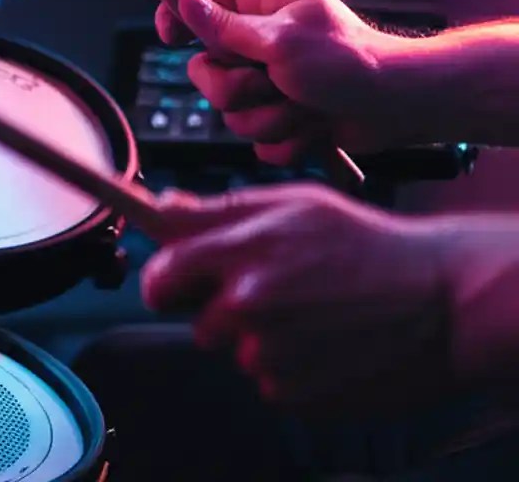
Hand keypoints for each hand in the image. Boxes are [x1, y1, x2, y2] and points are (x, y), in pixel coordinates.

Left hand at [142, 183, 453, 417]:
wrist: (440, 302)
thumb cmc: (368, 246)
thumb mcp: (295, 206)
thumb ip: (220, 211)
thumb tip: (162, 208)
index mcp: (242, 253)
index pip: (160, 277)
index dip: (166, 280)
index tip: (176, 281)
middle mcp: (248, 306)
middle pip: (196, 323)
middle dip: (220, 311)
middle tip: (271, 294)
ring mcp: (268, 355)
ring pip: (236, 354)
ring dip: (260, 340)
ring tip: (311, 316)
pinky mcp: (290, 394)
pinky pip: (267, 381)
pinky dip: (289, 368)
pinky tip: (325, 344)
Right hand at [155, 0, 417, 163]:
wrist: (396, 106)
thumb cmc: (348, 62)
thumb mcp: (280, 40)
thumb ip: (226, 26)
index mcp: (261, 8)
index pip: (200, 4)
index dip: (178, 18)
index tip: (168, 36)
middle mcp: (260, 44)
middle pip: (205, 72)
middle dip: (236, 88)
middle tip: (273, 80)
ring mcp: (270, 83)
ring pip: (230, 113)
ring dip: (270, 116)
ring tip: (307, 105)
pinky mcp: (282, 119)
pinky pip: (257, 140)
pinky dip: (287, 139)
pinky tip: (315, 127)